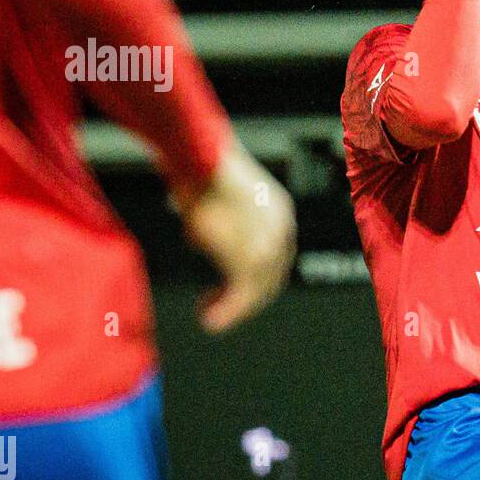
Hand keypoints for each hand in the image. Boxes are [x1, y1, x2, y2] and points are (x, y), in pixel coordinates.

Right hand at [172, 140, 296, 332]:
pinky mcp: (250, 262)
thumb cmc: (200, 165)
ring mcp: (268, 247)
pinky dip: (226, 312)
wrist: (201, 159)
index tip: (228, 279)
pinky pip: (241, 296)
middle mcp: (281, 230)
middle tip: (215, 302)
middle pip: (270, 274)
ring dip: (233, 306)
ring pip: (258, 289)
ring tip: (208, 314)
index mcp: (277, 210)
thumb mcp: (214, 193)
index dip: (251, 269)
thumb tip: (199, 239)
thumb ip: (215, 219)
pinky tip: (208, 320)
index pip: (272, 250)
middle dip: (243, 292)